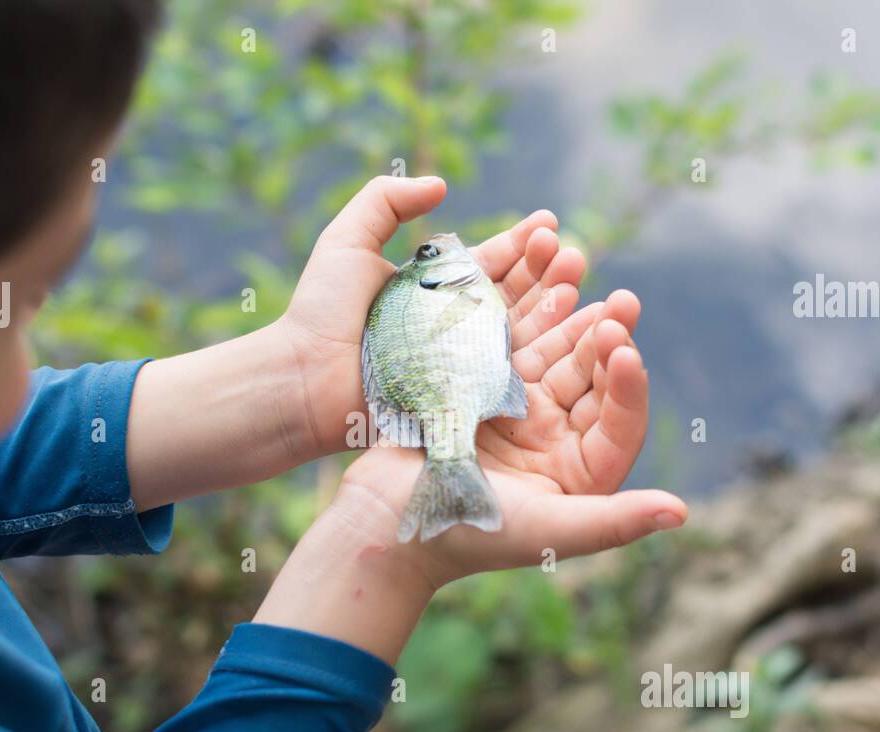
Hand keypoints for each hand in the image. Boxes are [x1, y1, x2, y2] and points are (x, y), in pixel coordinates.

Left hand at [277, 175, 586, 457]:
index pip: (489, 263)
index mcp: (433, 291)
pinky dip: (541, 353)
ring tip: (576, 281)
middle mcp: (453, 327)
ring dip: (553, 307)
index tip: (549, 224)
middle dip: (547, 272)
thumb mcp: (347, 241)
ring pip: (520, 332)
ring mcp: (461, 364)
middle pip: (514, 296)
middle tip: (573, 252)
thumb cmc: (320, 311)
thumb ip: (385, 201)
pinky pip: (509, 374)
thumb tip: (438, 185)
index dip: (521, 244)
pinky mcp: (463, 397)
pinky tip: (569, 330)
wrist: (303, 378)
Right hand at [337, 287, 687, 586]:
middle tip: (622, 302)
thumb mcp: (547, 531)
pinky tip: (542, 285)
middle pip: (591, 382)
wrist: (383, 520)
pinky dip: (526, 314)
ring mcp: (517, 411)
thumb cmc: (467, 537)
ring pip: (554, 354)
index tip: (625, 351)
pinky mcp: (479, 388)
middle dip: (606, 339)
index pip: (618, 423)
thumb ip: (613, 522)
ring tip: (586, 275)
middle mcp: (555, 440)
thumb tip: (680, 513)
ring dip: (570, 316)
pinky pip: (511, 344)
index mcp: (579, 474)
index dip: (627, 388)